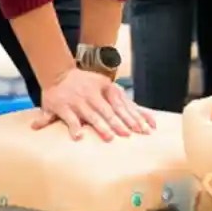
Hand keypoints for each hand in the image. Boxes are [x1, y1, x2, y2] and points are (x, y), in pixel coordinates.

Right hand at [33, 68, 155, 141]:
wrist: (58, 74)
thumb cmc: (88, 84)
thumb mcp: (108, 88)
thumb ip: (128, 104)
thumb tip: (153, 121)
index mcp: (105, 87)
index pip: (121, 104)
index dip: (132, 116)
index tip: (143, 129)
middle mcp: (92, 93)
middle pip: (108, 110)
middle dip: (118, 123)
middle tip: (128, 134)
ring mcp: (77, 100)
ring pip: (91, 115)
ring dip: (100, 126)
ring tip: (109, 136)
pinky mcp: (62, 107)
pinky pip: (69, 119)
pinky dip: (74, 127)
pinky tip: (79, 136)